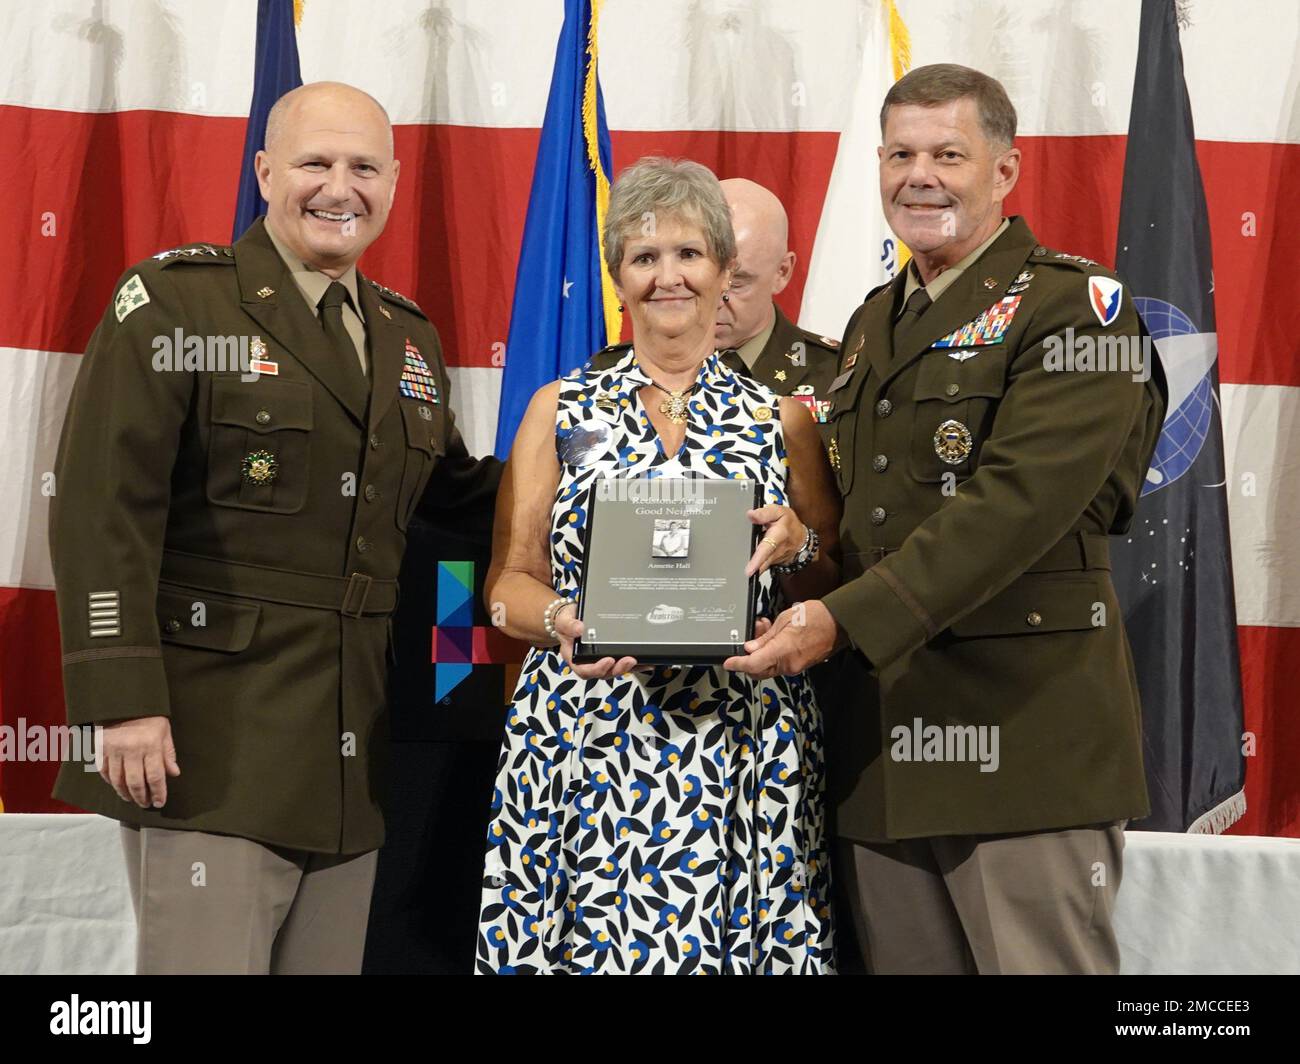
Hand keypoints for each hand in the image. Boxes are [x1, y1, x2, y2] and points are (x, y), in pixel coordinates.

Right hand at [97, 716, 179, 808]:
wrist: (124, 701)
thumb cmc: (149, 716)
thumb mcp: (164, 732)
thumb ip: (169, 753)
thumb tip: (174, 773)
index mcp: (150, 745)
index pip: (155, 776)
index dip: (158, 792)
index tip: (160, 802)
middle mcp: (131, 749)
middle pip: (135, 782)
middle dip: (141, 797)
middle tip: (145, 804)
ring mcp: (114, 750)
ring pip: (118, 780)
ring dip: (125, 793)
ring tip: (132, 799)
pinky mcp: (101, 748)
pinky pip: (104, 771)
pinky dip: (110, 782)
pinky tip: (117, 787)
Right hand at [555, 607, 639, 679]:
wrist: (571, 618)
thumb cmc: (566, 623)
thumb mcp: (564, 621)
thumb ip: (569, 625)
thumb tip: (579, 628)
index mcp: (575, 658)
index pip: (584, 670)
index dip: (597, 669)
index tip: (608, 661)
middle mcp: (588, 662)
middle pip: (603, 673)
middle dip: (617, 669)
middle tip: (629, 660)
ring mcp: (600, 660)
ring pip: (614, 670)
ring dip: (627, 668)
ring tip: (638, 660)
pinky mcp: (611, 655)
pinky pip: (622, 662)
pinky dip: (635, 664)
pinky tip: (646, 661)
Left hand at [724, 600, 843, 676]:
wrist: (839, 622)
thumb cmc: (816, 616)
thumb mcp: (785, 619)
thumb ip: (766, 637)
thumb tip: (751, 648)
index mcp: (783, 651)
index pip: (753, 664)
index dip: (738, 664)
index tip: (728, 662)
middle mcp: (788, 664)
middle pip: (759, 670)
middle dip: (749, 657)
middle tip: (749, 637)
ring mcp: (796, 667)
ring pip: (769, 667)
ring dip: (761, 653)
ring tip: (764, 629)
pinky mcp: (801, 666)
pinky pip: (781, 664)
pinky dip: (773, 654)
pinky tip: (774, 638)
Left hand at [745, 504, 807, 576]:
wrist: (801, 539)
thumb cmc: (789, 524)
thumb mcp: (780, 512)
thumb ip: (765, 513)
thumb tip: (751, 514)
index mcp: (778, 534)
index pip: (767, 547)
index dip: (758, 558)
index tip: (750, 569)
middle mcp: (777, 549)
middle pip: (765, 561)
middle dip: (755, 567)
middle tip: (745, 573)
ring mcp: (775, 558)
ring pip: (763, 565)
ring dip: (754, 567)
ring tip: (746, 569)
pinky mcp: (772, 563)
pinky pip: (763, 565)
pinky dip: (756, 566)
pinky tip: (750, 565)